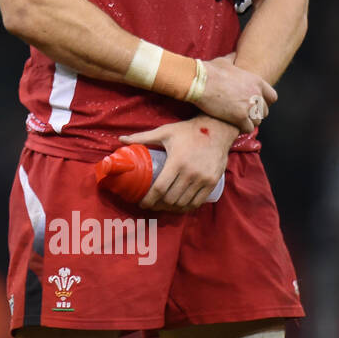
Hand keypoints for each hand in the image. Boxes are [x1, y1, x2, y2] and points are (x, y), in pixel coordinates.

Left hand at [120, 116, 235, 212]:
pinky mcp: (213, 182)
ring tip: (162, 205)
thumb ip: (143, 137)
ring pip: (184, 203)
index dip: (149, 199)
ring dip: (171, 208)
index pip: (160, 188)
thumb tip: (120, 139)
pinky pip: (197, 202)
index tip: (141, 203)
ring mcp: (204, 179)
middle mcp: (191, 173)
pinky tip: (178, 206)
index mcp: (177, 161)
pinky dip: (186, 207)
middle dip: (158, 205)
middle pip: (170, 198)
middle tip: (151, 204)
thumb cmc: (188, 131)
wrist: (218, 129)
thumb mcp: (164, 132)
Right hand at [193, 53, 275, 132]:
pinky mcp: (240, 117)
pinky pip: (248, 128)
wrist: (198, 81)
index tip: (255, 104)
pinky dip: (241, 128)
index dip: (264, 102)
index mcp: (256, 81)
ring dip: (248, 122)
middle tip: (243, 113)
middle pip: (264, 111)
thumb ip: (233, 60)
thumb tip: (234, 56)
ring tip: (237, 121)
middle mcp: (256, 94)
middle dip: (255, 113)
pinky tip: (233, 125)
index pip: (272, 97)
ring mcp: (249, 106)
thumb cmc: (209, 71)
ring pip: (257, 121)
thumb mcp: (224, 62)